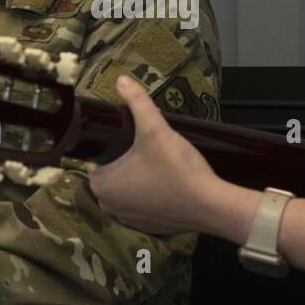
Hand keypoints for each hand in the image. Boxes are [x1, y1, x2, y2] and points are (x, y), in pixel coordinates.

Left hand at [87, 75, 224, 234]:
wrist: (210, 206)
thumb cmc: (177, 168)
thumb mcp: (156, 130)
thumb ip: (138, 103)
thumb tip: (121, 79)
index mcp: (101, 183)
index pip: (93, 156)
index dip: (108, 142)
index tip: (125, 132)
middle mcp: (107, 204)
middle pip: (109, 171)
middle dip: (122, 157)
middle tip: (144, 143)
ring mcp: (126, 218)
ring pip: (124, 188)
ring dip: (134, 176)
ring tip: (155, 159)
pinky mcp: (145, 226)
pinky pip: (139, 203)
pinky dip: (148, 193)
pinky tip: (163, 181)